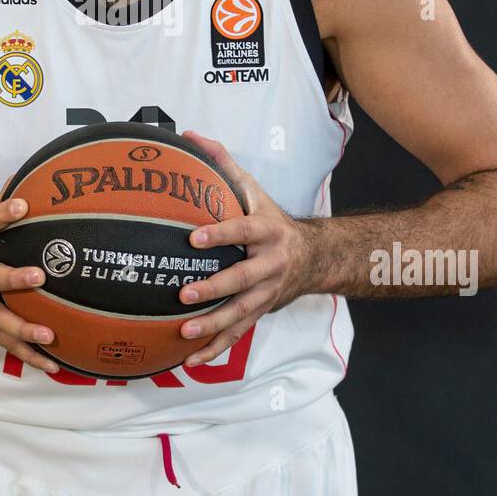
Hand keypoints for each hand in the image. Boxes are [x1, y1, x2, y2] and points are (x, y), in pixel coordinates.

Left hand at [176, 131, 313, 365]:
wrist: (313, 257)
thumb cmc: (270, 219)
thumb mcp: (252, 189)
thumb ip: (222, 163)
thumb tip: (189, 135)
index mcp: (267, 231)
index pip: (243, 231)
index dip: (221, 234)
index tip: (193, 236)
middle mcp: (270, 264)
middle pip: (242, 279)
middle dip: (214, 289)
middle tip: (183, 294)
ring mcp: (266, 293)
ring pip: (240, 314)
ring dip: (212, 326)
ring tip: (183, 333)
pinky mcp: (260, 313)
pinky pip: (237, 334)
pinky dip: (215, 349)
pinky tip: (189, 360)